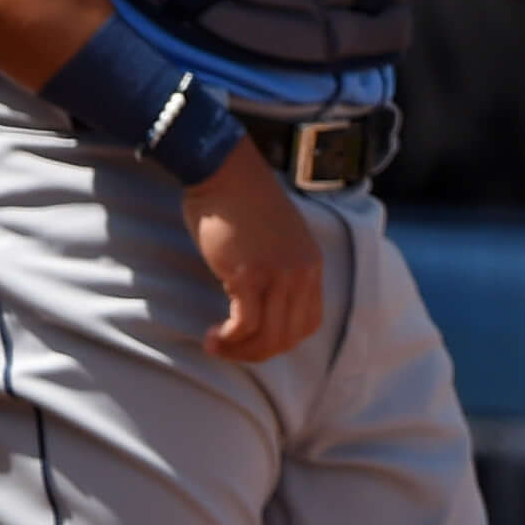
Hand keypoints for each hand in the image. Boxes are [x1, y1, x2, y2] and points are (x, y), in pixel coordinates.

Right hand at [184, 140, 325, 362]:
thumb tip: (262, 300)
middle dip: (258, 352)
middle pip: (289, 336)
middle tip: (230, 349)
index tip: (255, 339)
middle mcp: (302, 274)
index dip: (282, 340)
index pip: (310, 322)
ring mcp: (278, 276)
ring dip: (240, 350)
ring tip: (216, 346)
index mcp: (312, 265)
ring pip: (268, 336)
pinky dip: (228, 339)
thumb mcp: (276, 238)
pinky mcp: (249, 276)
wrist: (225, 172)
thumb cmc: (241, 201)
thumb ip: (279, 267)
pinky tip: (212, 338)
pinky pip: (244, 325)